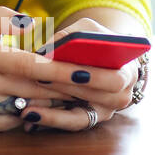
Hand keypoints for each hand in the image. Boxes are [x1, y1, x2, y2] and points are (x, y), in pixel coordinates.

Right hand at [0, 6, 98, 132]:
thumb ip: (4, 17)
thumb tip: (34, 22)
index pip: (29, 64)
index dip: (59, 68)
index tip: (85, 69)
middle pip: (35, 88)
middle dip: (66, 87)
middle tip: (93, 84)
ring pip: (31, 106)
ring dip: (56, 101)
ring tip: (79, 94)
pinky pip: (20, 120)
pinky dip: (37, 113)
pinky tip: (51, 106)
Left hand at [20, 16, 139, 132]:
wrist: (106, 57)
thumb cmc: (95, 41)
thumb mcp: (87, 30)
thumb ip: (69, 36)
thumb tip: (45, 51)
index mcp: (128, 72)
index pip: (113, 79)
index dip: (93, 76)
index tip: (71, 70)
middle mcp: (121, 97)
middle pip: (94, 97)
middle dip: (65, 88)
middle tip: (39, 80)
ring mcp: (106, 111)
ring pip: (79, 115)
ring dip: (52, 111)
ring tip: (26, 106)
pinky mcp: (90, 119)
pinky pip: (70, 123)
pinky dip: (50, 120)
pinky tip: (29, 117)